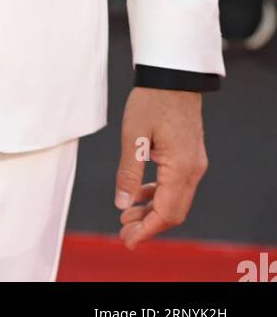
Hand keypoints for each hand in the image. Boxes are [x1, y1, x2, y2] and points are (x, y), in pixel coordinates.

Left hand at [114, 88, 206, 248]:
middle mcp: (193, 169)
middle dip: (149, 225)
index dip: (146, 230)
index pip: (166, 212)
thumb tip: (121, 204)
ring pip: (176, 200)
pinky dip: (159, 195)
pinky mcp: (190, 155)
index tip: (127, 240)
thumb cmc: (152, 100)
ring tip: (127, 215)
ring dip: (152, 211)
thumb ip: (128, 172)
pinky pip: (177, 185)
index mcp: (181, 168)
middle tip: (124, 232)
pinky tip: (140, 195)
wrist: (173, 76)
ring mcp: (194, 163)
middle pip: (174, 211)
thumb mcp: (133, 135)